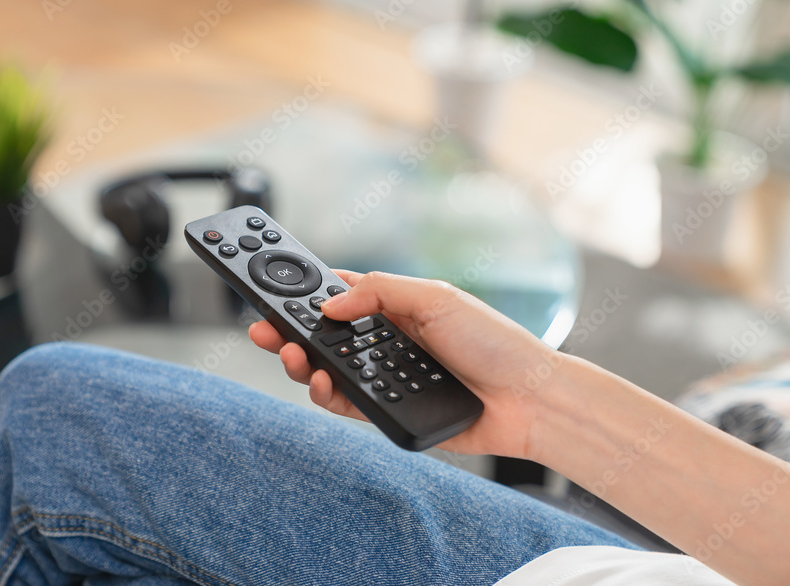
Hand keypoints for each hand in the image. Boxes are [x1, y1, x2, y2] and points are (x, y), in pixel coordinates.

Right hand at [249, 270, 568, 456]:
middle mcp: (385, 341)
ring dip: (302, 364)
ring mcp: (385, 377)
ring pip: (328, 371)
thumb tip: (329, 304)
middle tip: (261, 327)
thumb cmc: (493, 341)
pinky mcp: (389, 412)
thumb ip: (380, 293)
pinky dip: (328, 396)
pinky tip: (321, 385)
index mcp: (394, 307)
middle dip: (287, 331)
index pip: (336, 296)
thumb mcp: (436, 297)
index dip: (303, 292)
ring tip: (290, 356)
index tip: (267, 286)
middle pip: (322, 336)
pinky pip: (347, 405)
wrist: (528, 399)